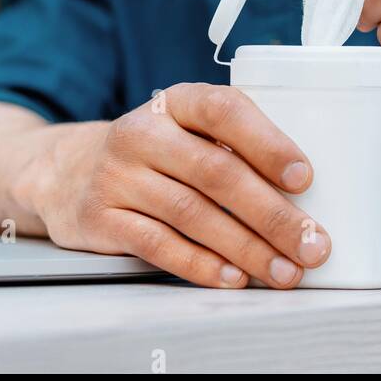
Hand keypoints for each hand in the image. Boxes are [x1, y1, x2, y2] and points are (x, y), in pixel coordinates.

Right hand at [13, 83, 330, 288]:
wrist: (68, 171)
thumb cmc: (156, 153)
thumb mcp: (187, 131)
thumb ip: (235, 147)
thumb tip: (309, 196)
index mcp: (177, 102)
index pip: (225, 111)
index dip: (267, 143)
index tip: (305, 177)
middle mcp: (143, 132)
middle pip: (216, 173)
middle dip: (273, 214)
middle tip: (312, 243)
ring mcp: (118, 175)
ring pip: (192, 213)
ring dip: (246, 247)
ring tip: (285, 270)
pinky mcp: (101, 217)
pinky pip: (158, 244)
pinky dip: (201, 265)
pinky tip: (233, 278)